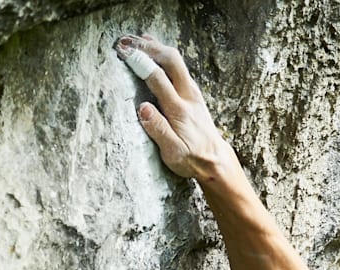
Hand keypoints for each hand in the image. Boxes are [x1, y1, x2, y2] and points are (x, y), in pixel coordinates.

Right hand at [115, 35, 237, 182]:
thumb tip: (142, 108)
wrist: (215, 160)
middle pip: (171, 60)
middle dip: (149, 47)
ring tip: (139, 38)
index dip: (140, 62)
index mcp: (179, 110)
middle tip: (128, 41)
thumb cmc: (192, 158)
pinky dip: (165, 56)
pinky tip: (157, 51)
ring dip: (157, 47)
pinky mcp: (193, 94)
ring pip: (176, 61)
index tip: (124, 52)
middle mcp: (188, 96)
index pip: (157, 78)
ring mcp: (193, 92)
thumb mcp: (173, 152)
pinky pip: (179, 68)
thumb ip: (158, 129)